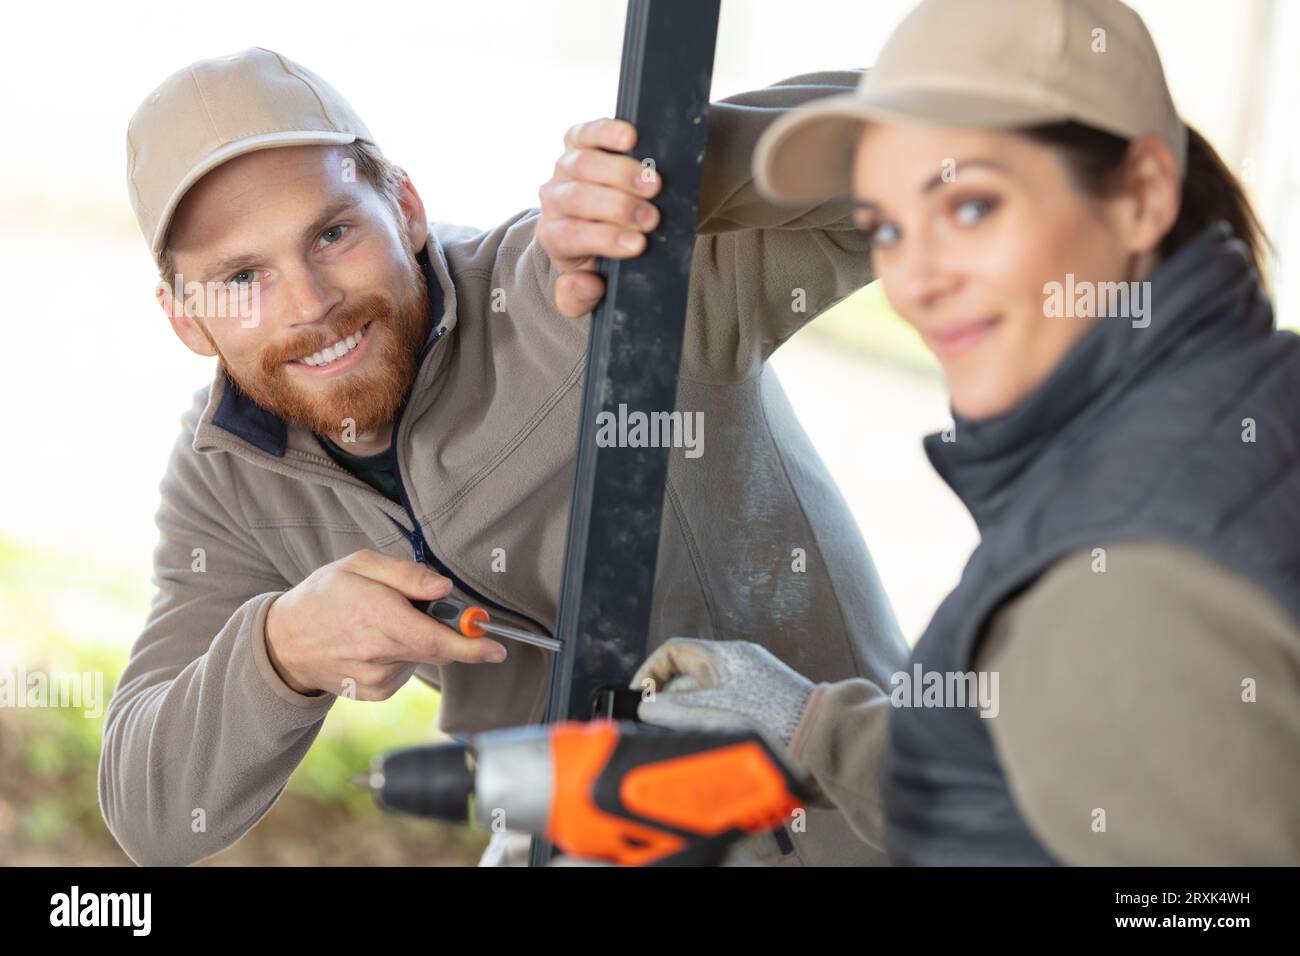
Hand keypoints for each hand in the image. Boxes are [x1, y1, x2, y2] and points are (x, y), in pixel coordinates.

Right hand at [264, 549, 507, 699]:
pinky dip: (404, 655)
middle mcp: (376, 651)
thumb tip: (444, 588)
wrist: (284, 642)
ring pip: (422, 658)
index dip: (471, 645)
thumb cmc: (325, 596)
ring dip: (418, 641)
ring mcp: (375, 677)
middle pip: (436, 650)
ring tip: (382, 623)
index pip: (433, 638)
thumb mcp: (359, 565)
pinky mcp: (374, 693)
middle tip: (428, 610)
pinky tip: (376, 644)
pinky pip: (407, 671)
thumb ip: (406, 574)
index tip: (497, 648)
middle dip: (451, 634)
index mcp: (373, 614)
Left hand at [536, 118, 661, 317]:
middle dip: (617, 207)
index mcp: (554, 236)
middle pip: (577, 198)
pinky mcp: (578, 139)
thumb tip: (585, 285)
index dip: (604, 239)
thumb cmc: (603, 256)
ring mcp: (564, 166)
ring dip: (621, 173)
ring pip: (583, 162)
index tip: (639, 245)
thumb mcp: (592, 285)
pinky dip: (608, 131)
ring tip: (655, 184)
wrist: (610, 221)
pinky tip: (631, 137)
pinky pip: (588, 131)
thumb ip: (580, 299)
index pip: (570, 236)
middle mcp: (553, 198)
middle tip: (652, 217)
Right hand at [632, 638, 816, 750]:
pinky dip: (708, 725)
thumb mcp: (716, 711)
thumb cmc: (777, 718)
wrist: (824, 738)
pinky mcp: (760, 709)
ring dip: (687, 716)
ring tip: (681, 736)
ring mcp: (749, 686)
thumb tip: (647, 709)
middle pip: (686, 677)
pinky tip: (707, 742)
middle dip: (667, 700)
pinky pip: (722, 711)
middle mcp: (736, 665)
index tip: (639, 697)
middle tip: (655, 724)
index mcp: (725, 655)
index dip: (650, 671)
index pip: (674, 651)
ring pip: (703, 698)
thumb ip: (675, 709)